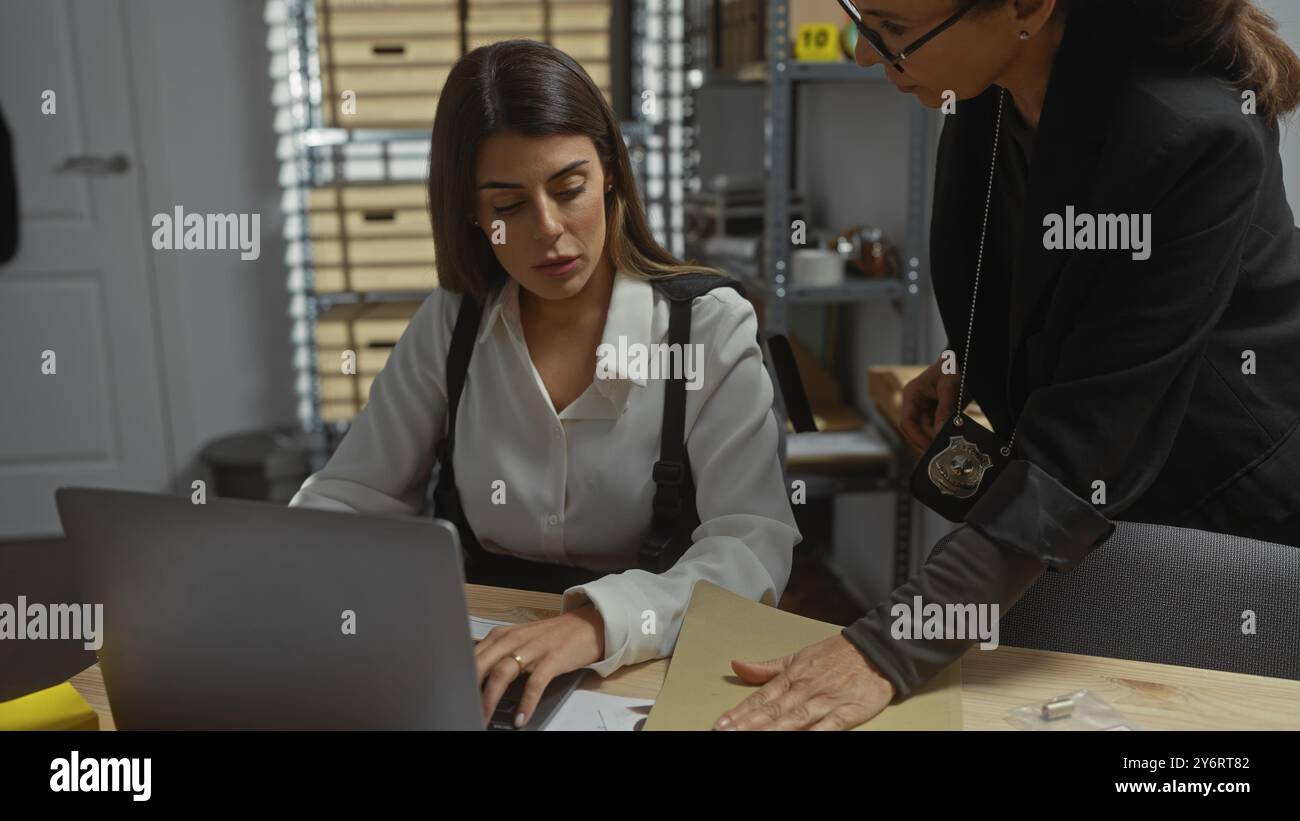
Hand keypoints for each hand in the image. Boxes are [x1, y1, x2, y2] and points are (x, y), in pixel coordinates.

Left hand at [473, 605, 604, 727]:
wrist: (587, 625)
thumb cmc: (551, 637)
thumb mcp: (520, 641)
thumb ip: (499, 655)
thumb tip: (477, 681)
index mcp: (502, 635)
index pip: (473, 657)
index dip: (461, 678)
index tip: (453, 696)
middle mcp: (514, 639)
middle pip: (482, 664)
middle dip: (469, 690)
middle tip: (463, 710)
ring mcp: (534, 648)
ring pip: (503, 673)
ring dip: (490, 698)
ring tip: (483, 718)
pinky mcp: (553, 658)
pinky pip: (535, 682)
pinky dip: (527, 702)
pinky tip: (521, 717)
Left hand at [714, 634, 895, 730]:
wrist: (876, 651)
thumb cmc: (835, 655)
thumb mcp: (797, 657)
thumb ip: (767, 668)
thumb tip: (736, 666)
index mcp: (791, 677)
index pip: (761, 698)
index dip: (740, 713)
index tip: (721, 724)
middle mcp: (805, 690)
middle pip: (773, 712)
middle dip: (748, 725)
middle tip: (727, 734)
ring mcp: (825, 702)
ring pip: (794, 720)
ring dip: (772, 731)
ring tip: (750, 737)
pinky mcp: (847, 713)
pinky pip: (827, 728)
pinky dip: (813, 734)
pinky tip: (797, 741)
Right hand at [899, 355, 963, 451]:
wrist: (968, 360)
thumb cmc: (955, 367)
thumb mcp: (950, 388)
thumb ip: (944, 411)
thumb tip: (939, 433)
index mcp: (912, 394)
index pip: (907, 422)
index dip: (916, 437)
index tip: (931, 447)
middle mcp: (917, 403)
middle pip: (918, 430)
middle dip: (931, 438)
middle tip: (946, 448)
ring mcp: (928, 409)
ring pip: (930, 431)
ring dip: (941, 436)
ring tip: (953, 443)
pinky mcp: (940, 412)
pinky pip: (940, 427)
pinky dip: (947, 432)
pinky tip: (956, 436)